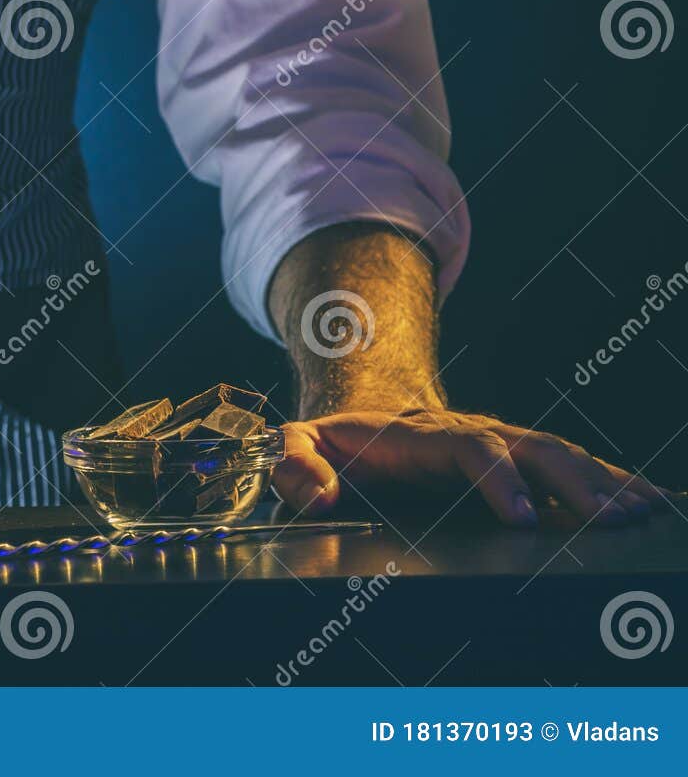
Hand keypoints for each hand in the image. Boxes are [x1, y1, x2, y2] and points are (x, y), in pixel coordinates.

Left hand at [273, 409, 667, 527]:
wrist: (358, 422)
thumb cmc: (330, 445)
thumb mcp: (294, 446)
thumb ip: (292, 465)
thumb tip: (314, 496)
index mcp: (420, 436)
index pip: (469, 449)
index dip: (498, 477)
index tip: (523, 515)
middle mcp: (469, 434)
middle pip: (529, 447)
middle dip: (572, 480)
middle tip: (608, 517)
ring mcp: (498, 445)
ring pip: (558, 454)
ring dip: (602, 481)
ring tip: (642, 510)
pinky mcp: (516, 463)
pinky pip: (568, 467)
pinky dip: (610, 480)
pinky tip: (647, 501)